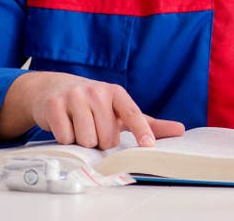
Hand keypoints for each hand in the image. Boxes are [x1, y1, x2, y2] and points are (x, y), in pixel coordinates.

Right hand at [0, 71, 184, 148]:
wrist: (53, 88)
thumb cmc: (92, 103)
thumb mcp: (118, 108)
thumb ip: (147, 122)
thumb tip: (179, 130)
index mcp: (116, 93)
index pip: (132, 113)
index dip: (141, 130)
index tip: (149, 145)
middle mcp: (97, 91)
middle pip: (107, 137)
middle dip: (101, 141)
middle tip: (94, 128)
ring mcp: (75, 96)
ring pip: (87, 140)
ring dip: (83, 141)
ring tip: (79, 127)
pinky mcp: (55, 105)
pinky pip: (66, 137)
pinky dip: (65, 138)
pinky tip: (65, 125)